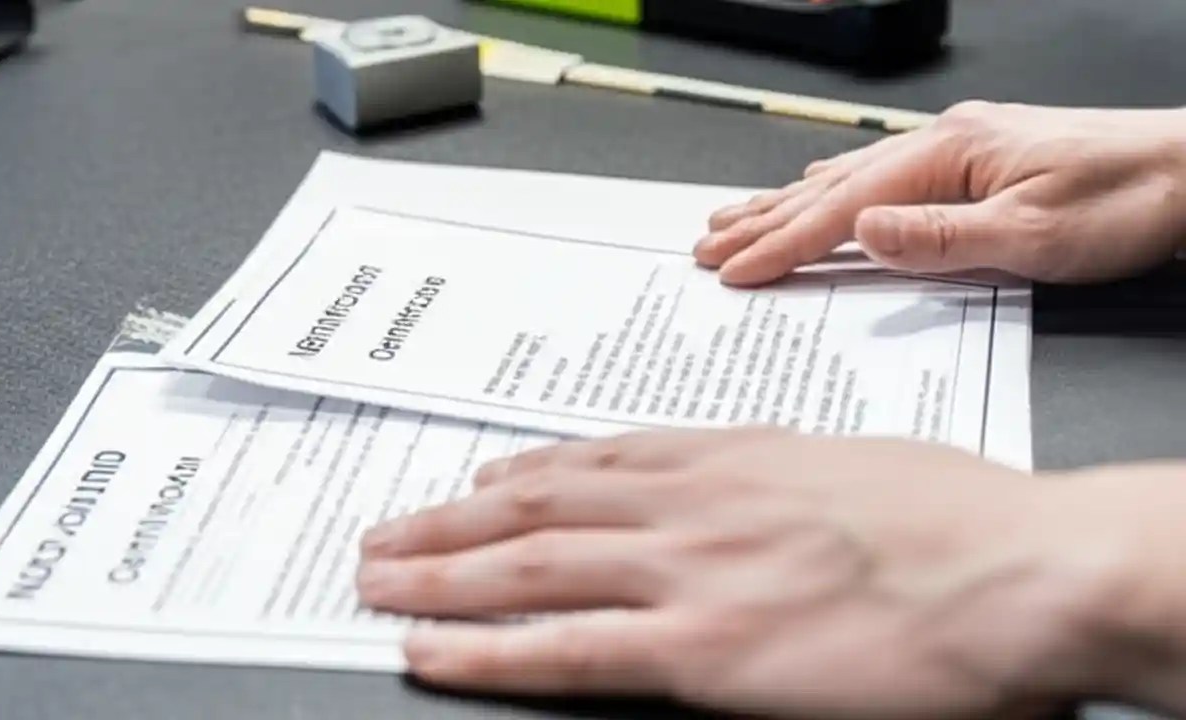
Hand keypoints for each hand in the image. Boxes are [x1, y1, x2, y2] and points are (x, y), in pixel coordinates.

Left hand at [356, 428, 1126, 718]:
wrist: (1017, 569)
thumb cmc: (960, 520)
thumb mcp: (852, 465)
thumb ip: (776, 474)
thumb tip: (747, 484)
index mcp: (730, 458)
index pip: (594, 461)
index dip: (519, 475)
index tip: (475, 481)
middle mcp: (688, 504)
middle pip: (536, 508)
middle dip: (448, 522)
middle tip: (386, 531)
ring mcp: (684, 572)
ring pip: (525, 568)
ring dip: (438, 573)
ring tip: (375, 578)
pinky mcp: (698, 649)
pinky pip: (562, 647)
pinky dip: (484, 648)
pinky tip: (429, 647)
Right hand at [695, 102, 1185, 285]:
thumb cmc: (1129, 200)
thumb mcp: (1035, 236)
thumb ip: (941, 238)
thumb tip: (863, 233)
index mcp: (948, 156)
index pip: (843, 208)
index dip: (782, 242)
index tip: (734, 268)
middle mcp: (943, 142)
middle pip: (830, 186)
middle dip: (763, 218)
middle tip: (707, 243)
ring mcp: (956, 148)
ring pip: (849, 177)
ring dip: (787, 201)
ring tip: (737, 216)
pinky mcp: (973, 160)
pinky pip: (880, 173)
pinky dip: (835, 188)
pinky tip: (818, 187)